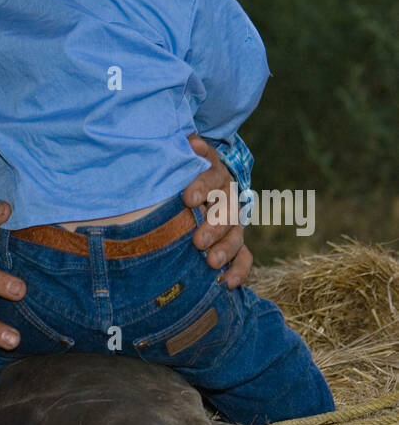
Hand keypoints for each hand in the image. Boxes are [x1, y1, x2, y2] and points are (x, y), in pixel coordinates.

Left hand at [183, 136, 251, 287]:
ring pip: (236, 234)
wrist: (197, 183)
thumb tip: (191, 142)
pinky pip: (244, 257)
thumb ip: (185, 153)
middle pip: (226, 210)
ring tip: (211, 263)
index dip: (202, 187)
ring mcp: (234, 220)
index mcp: (214, 173)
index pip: (212, 176)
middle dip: (213, 227)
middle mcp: (227, 196)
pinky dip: (239, 270)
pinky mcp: (235, 242)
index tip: (188, 199)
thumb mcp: (180, 160)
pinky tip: (229, 283)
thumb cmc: (181, 172)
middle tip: (198, 241)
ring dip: (225, 249)